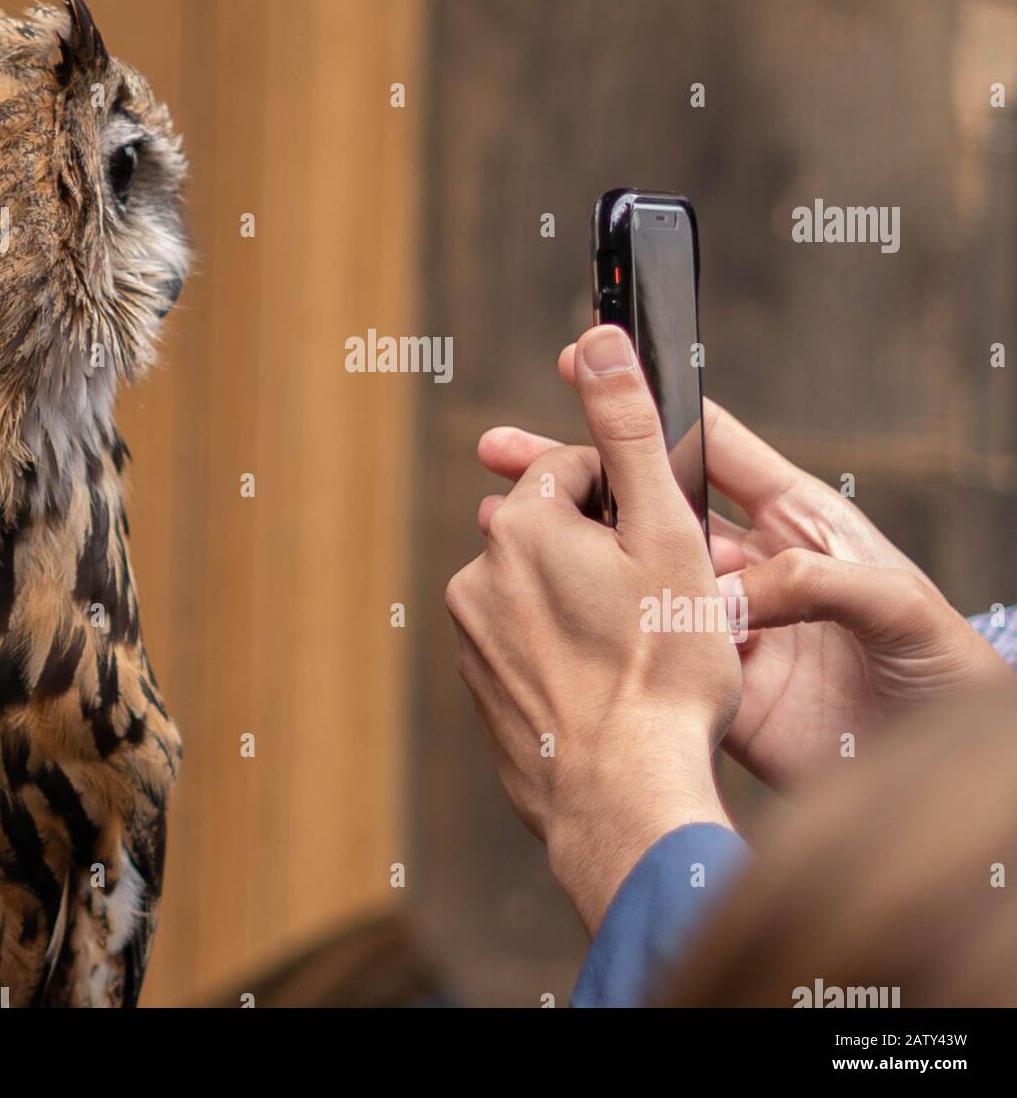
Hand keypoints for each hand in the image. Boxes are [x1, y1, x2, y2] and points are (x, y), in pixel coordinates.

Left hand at [445, 326, 739, 934]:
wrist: (624, 802)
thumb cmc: (662, 672)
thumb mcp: (664, 534)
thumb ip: (629, 431)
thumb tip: (599, 339)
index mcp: (521, 528)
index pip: (576, 468)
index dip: (630, 496)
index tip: (666, 539)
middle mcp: (478, 576)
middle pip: (554, 527)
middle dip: (604, 546)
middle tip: (662, 599)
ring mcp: (473, 640)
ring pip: (539, 587)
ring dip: (584, 598)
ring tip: (639, 647)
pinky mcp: (480, 690)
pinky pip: (527, 642)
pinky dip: (563, 648)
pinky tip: (609, 683)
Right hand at [480, 356, 1009, 789]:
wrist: (935, 761)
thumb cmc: (932, 664)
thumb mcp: (889, 599)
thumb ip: (816, 579)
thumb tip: (733, 593)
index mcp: (791, 520)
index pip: (707, 447)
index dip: (648, 407)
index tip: (591, 368)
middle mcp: (745, 564)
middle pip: (644, 504)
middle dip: (574, 472)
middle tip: (507, 448)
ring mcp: (721, 623)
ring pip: (626, 572)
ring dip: (565, 546)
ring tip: (498, 518)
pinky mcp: (707, 683)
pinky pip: (640, 648)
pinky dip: (586, 626)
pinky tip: (537, 608)